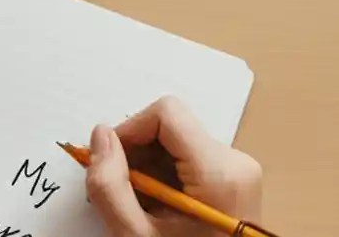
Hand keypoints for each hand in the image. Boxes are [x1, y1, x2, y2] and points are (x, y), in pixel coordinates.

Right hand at [86, 97, 262, 236]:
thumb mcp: (137, 236)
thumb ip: (110, 186)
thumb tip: (100, 136)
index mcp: (219, 172)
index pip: (167, 113)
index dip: (130, 130)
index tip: (110, 160)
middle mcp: (235, 163)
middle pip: (170, 128)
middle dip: (136, 154)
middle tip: (119, 193)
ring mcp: (238, 172)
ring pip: (176, 144)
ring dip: (147, 168)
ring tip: (139, 207)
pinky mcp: (234, 181)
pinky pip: (188, 160)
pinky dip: (163, 178)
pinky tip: (157, 209)